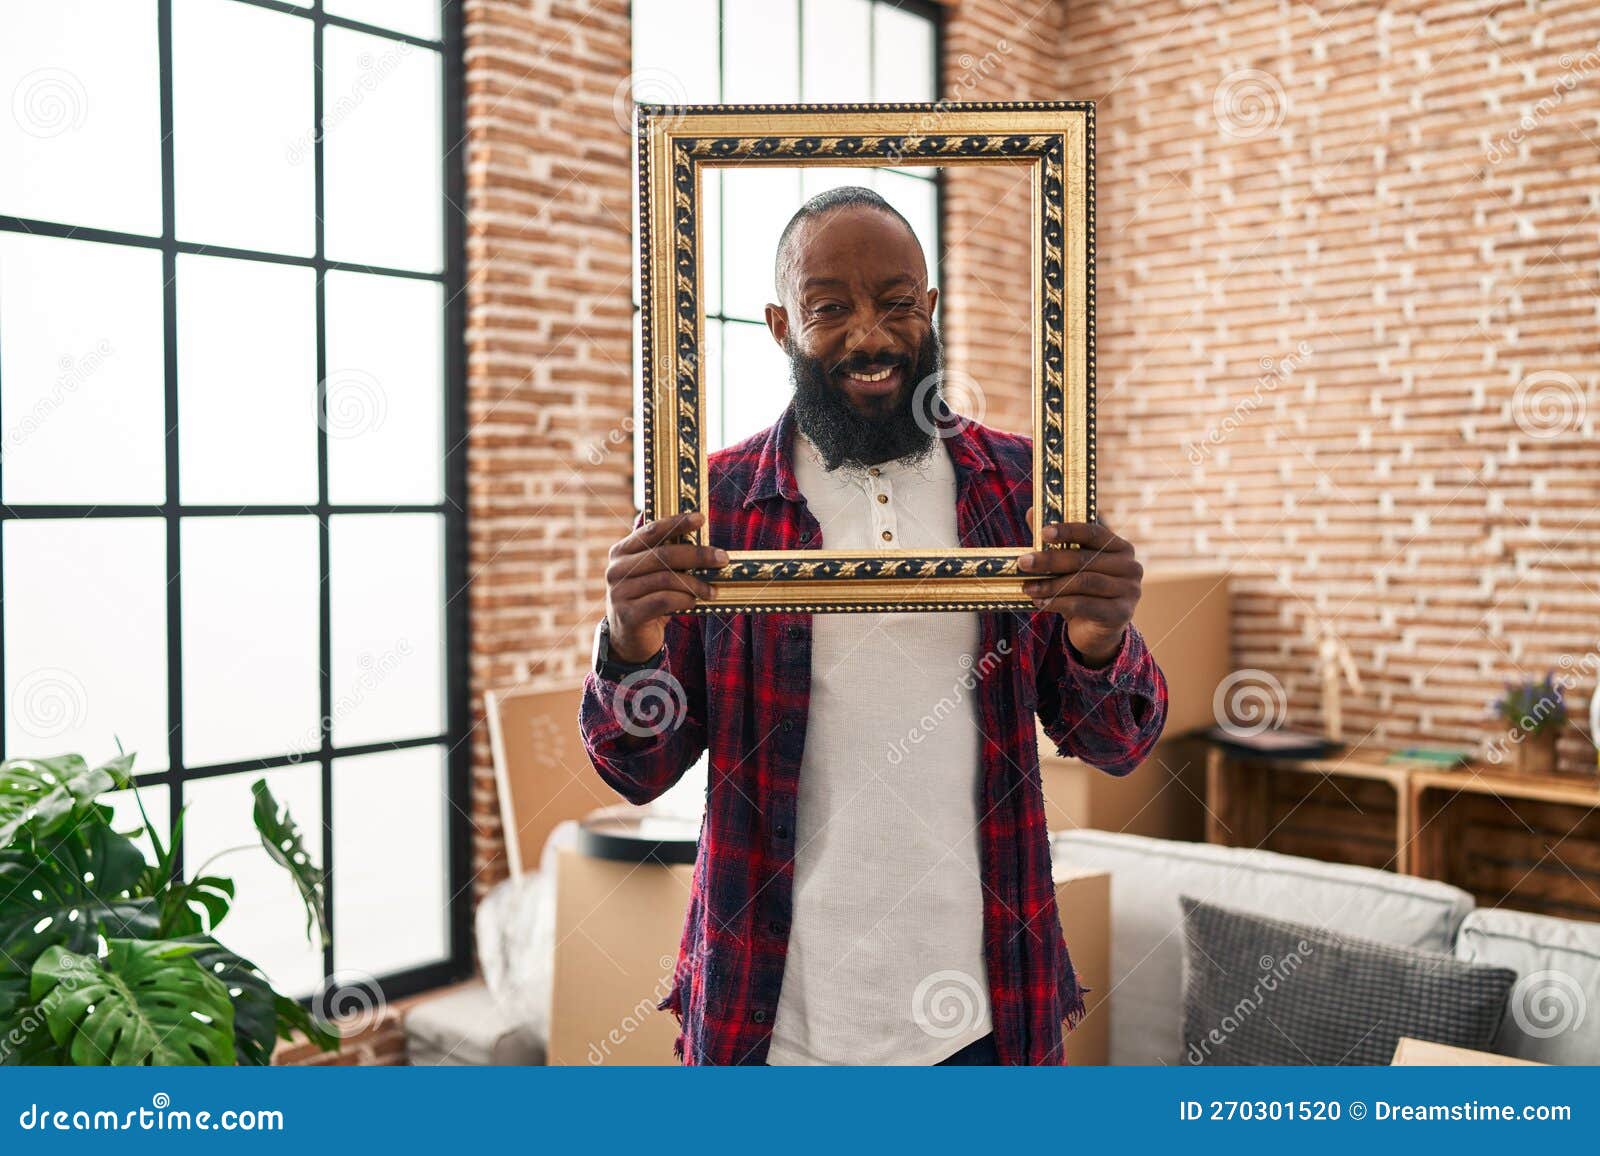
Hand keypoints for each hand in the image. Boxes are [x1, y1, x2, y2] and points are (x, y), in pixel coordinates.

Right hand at [604, 511, 726, 662]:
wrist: (629, 639)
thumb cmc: (647, 599)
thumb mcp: (653, 575)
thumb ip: (666, 557)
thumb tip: (701, 539)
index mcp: (622, 552)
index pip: (652, 531)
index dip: (677, 522)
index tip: (701, 518)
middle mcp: (617, 569)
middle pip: (663, 554)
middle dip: (697, 555)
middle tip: (722, 558)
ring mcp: (619, 592)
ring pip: (665, 579)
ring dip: (695, 584)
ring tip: (712, 590)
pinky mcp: (628, 614)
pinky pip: (663, 601)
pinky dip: (683, 600)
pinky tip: (693, 602)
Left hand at [1018, 509, 1142, 665]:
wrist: (1097, 631)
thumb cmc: (1083, 592)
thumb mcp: (1069, 566)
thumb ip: (1054, 541)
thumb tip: (1030, 512)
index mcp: (1120, 547)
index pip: (1093, 533)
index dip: (1068, 531)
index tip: (1043, 533)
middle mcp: (1130, 566)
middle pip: (1084, 559)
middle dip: (1049, 560)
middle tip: (1023, 563)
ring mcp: (1129, 590)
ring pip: (1084, 582)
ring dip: (1051, 584)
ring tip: (1028, 587)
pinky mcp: (1121, 613)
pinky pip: (1085, 605)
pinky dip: (1059, 602)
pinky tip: (1040, 603)